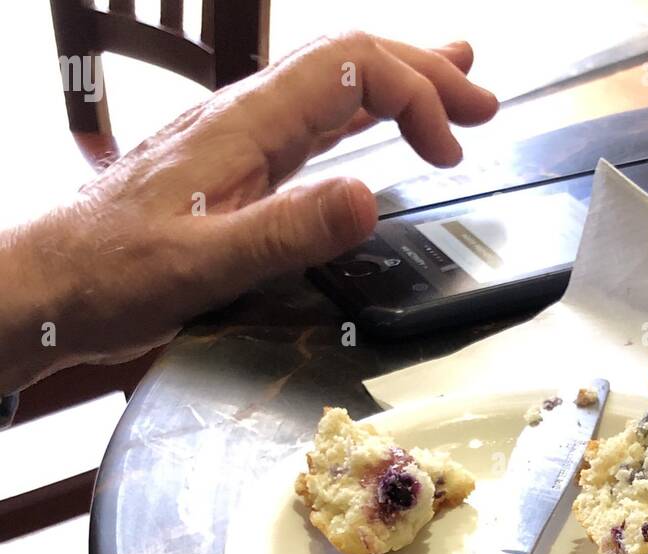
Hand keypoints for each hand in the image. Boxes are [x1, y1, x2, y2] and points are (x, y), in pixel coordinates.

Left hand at [0, 32, 496, 389]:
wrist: (49, 283)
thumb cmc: (113, 275)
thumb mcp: (205, 264)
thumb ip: (288, 231)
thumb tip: (370, 197)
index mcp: (243, 124)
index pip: (348, 69)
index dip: (412, 95)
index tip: (451, 152)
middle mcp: (244, 117)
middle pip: (346, 61)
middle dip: (422, 72)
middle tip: (484, 99)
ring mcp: (239, 138)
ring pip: (331, 84)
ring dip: (397, 81)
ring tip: (454, 79)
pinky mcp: (234, 166)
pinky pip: (311, 119)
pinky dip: (361, 113)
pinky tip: (378, 126)